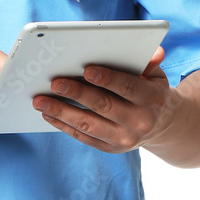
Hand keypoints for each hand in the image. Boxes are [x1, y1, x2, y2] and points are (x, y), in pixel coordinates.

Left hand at [31, 46, 176, 152]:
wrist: (159, 125)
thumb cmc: (149, 90)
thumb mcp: (155, 74)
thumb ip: (149, 62)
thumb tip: (154, 50)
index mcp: (152, 99)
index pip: (128, 87)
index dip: (108, 79)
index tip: (86, 69)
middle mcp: (139, 122)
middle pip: (103, 106)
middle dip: (76, 93)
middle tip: (54, 83)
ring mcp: (124, 139)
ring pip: (88, 124)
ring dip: (61, 112)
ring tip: (40, 101)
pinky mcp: (110, 148)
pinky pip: (83, 136)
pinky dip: (63, 125)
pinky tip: (48, 114)